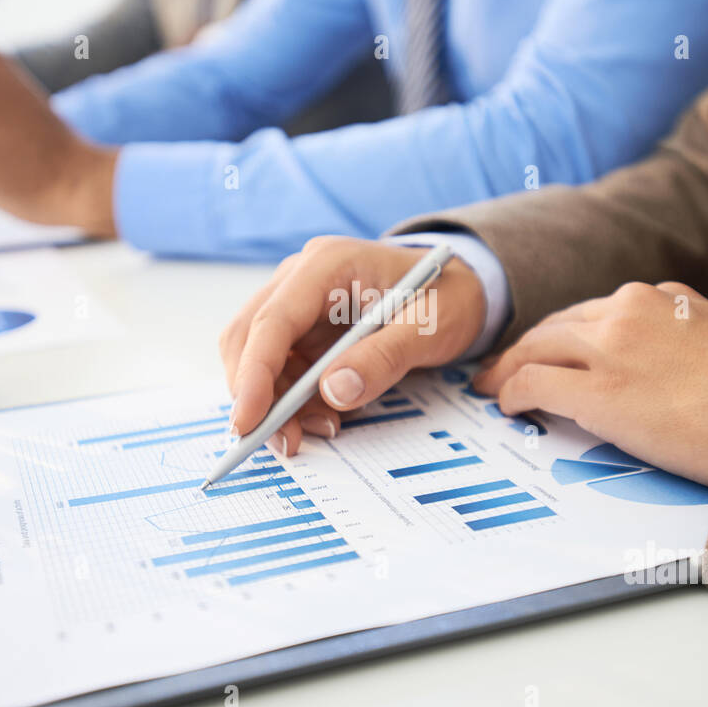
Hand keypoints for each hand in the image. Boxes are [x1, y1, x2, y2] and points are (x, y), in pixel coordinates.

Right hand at [220, 237, 485, 454]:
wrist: (458, 288)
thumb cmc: (448, 297)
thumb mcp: (430, 328)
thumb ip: (384, 357)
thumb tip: (332, 392)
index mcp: (328, 264)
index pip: (273, 320)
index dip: (254, 374)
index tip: (249, 422)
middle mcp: (301, 278)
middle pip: (249, 338)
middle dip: (257, 396)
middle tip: (285, 442)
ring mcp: (298, 304)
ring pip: (257, 358)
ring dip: (276, 403)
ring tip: (322, 428)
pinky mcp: (304, 330)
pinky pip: (280, 370)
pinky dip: (292, 401)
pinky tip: (325, 417)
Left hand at [473, 282, 707, 485]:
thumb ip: (686, 337)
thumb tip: (670, 362)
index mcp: (664, 296)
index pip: (597, 311)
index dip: (567, 332)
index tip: (552, 348)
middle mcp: (630, 310)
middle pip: (559, 325)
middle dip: (528, 346)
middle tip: (504, 365)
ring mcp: (610, 349)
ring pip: (538, 347)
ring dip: (509, 367)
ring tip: (492, 386)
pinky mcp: (596, 391)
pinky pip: (535, 383)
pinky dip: (513, 392)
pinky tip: (507, 405)